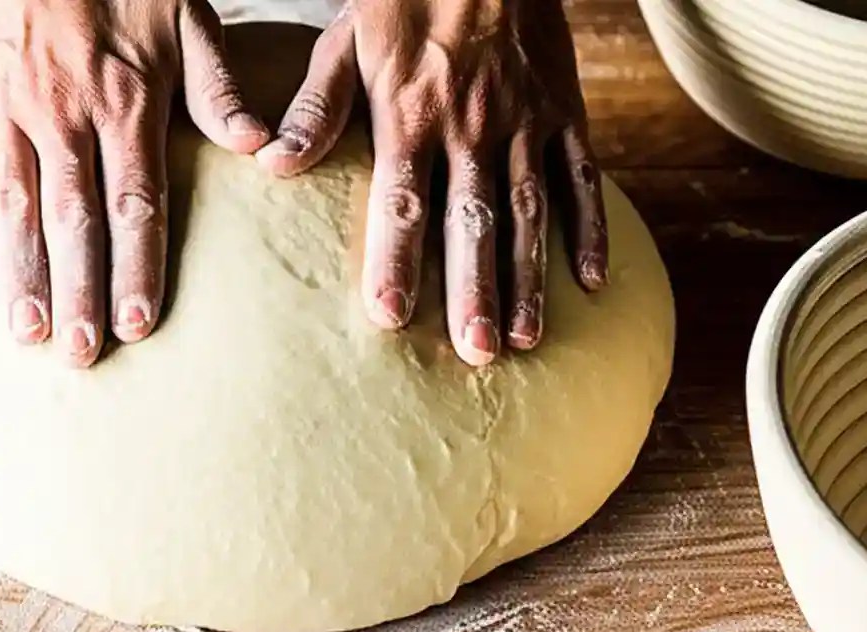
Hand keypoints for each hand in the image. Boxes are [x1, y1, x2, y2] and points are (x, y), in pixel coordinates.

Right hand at [0, 0, 268, 365]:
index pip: (135, 204)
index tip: (137, 326)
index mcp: (126, 106)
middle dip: (79, 291)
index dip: (136, 267)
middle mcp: (65, 116)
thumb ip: (219, 91)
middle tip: (81, 356)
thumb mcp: (190, 23)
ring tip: (28, 336)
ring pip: (14, 205)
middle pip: (74, 220)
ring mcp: (9, 110)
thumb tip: (258, 149)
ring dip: (21, 273)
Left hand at [257, 0, 608, 366]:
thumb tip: (272, 164)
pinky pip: (583, 177)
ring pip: (528, 212)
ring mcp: (525, 122)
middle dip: (474, 290)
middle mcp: (471, 126)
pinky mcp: (564, 110)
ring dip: (529, 278)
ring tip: (525, 340)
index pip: (402, 201)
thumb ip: (317, 109)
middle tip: (475, 353)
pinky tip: (593, 282)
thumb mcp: (348, 42)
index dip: (395, 260)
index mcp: (411, 113)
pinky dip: (591, 229)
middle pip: (472, 222)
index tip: (391, 317)